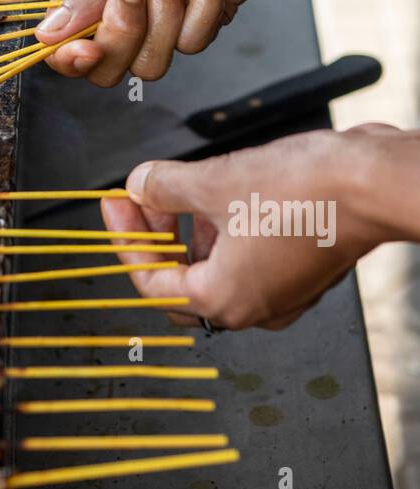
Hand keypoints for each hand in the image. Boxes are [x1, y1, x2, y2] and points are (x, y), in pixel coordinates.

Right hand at [34, 0, 292, 84]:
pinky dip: (203, 5)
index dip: (69, 56)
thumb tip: (47, 35)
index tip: (87, 50)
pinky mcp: (201, 19)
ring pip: (150, 63)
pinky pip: (192, 44)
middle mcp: (121, 2)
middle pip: (106, 63)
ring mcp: (162, 15)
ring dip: (165, 15)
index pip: (62, 38)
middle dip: (124, 31)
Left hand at [100, 125, 408, 330]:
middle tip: (142, 196)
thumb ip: (165, 187)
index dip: (126, 238)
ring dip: (190, 230)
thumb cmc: (305, 192)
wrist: (373, 182)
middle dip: (157, 236)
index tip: (115, 203)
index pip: (150, 282)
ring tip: (180, 187)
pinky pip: (248, 256)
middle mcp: (252, 307)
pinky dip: (225, 230)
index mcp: (222, 300)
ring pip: (216, 267)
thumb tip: (141, 185)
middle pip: (181, 280)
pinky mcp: (301, 268)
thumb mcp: (215, 180)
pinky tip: (220, 193)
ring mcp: (281, 291)